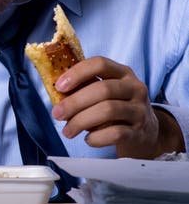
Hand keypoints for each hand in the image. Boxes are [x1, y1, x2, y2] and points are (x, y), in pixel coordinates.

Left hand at [52, 56, 182, 158]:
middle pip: (103, 90)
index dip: (78, 73)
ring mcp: (139, 110)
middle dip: (74, 102)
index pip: (100, 64)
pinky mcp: (139, 132)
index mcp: (123, 73)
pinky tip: (88, 139)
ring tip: (68, 131)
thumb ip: (86, 88)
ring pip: (108, 110)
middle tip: (57, 114)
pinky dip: (97, 137)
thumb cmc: (117, 108)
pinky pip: (116, 133)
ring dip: (81, 121)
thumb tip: (57, 94)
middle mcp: (135, 88)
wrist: (146, 133)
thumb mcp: (106, 93)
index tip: (59, 86)